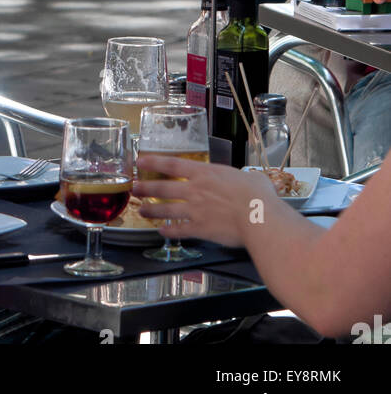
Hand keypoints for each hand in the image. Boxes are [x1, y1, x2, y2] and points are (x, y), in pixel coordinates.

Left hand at [133, 154, 278, 248]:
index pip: (172, 165)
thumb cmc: (258, 196)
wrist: (258, 217)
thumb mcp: (249, 177)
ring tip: (141, 210)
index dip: (153, 162)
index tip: (140, 161)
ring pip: (166, 209)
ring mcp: (196, 210)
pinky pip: (179, 230)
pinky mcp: (200, 229)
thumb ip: (242, 180)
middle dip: (146, 188)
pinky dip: (168, 230)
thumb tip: (250, 181)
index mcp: (205, 174)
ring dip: (151, 210)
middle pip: (163, 188)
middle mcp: (195, 190)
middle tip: (135, 188)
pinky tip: (161, 231)